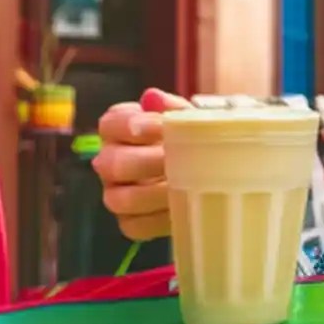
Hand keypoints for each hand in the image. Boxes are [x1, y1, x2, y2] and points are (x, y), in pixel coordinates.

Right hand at [92, 88, 191, 240]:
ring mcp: (116, 192)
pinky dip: (157, 219)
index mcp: (119, 130)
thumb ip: (174, 109)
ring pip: (118, 199)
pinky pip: (133, 225)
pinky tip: (180, 207)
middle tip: (175, 161)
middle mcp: (110, 161)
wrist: (214, 173)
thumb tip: (154, 98)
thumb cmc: (196, 140)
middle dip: (146, 162)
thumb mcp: (191, 120)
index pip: (109, 124)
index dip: (132, 125)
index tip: (162, 127)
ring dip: (152, 193)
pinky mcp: (130, 221)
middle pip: (111, 164)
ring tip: (182, 186)